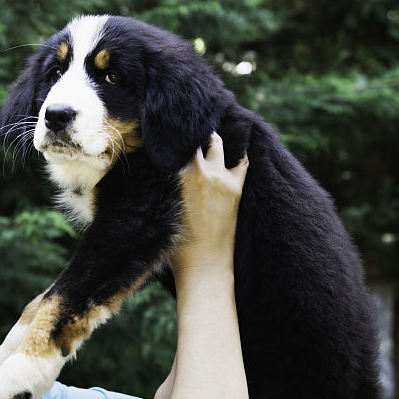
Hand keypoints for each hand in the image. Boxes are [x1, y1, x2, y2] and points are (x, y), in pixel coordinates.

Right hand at [169, 133, 248, 277]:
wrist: (204, 265)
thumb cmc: (176, 245)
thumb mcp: (160, 210)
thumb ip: (161, 185)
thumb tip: (156, 169)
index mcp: (174, 175)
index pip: (173, 143)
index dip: (170, 136)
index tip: (167, 133)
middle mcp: (197, 170)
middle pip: (194, 136)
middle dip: (190, 133)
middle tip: (188, 133)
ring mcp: (219, 177)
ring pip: (216, 142)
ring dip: (211, 139)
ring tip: (208, 139)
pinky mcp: (236, 188)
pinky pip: (242, 161)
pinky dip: (238, 154)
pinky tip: (233, 153)